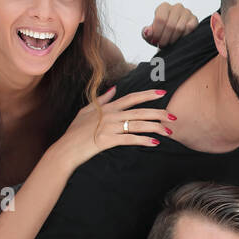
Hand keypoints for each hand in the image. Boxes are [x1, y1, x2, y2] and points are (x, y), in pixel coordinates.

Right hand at [54, 86, 171, 167]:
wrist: (65, 149)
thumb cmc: (75, 132)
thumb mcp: (85, 111)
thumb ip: (102, 100)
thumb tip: (114, 89)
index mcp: (107, 107)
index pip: (131, 98)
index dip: (148, 95)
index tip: (162, 93)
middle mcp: (110, 115)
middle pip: (139, 111)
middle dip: (158, 113)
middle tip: (173, 116)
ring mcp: (109, 127)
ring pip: (137, 125)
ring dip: (155, 128)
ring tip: (168, 132)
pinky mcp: (107, 140)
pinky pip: (130, 139)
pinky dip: (143, 140)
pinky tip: (154, 143)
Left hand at [141, 2, 197, 47]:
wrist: (172, 36)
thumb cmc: (161, 33)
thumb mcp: (150, 34)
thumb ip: (146, 33)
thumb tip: (148, 32)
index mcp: (164, 7)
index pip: (160, 19)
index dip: (157, 32)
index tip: (155, 41)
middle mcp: (176, 7)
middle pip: (170, 25)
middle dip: (165, 38)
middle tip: (162, 45)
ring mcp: (187, 12)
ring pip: (179, 28)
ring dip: (173, 39)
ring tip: (169, 44)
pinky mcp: (194, 19)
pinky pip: (189, 29)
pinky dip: (183, 37)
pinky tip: (178, 40)